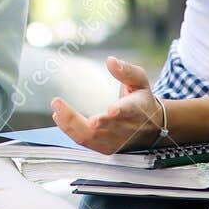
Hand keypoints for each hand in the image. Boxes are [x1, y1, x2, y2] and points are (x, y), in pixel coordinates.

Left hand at [51, 56, 166, 153]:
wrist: (152, 128)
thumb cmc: (142, 99)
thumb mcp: (140, 81)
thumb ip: (126, 71)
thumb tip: (110, 60)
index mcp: (138, 109)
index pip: (130, 110)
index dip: (120, 110)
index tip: (111, 109)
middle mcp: (126, 128)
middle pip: (102, 127)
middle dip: (78, 118)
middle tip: (58, 103)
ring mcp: (115, 141)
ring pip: (89, 136)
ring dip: (69, 123)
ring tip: (56, 108)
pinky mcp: (105, 148)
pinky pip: (85, 141)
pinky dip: (70, 130)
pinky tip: (59, 117)